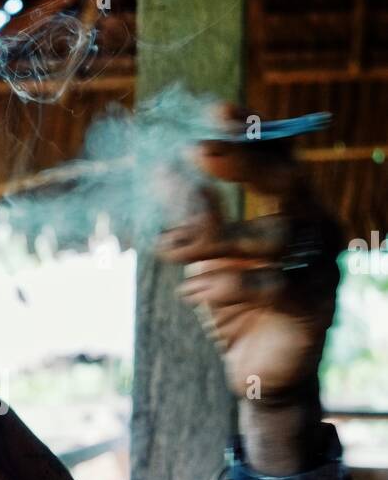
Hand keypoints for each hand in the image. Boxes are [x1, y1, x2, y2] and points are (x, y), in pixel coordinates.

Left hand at [155, 108, 340, 404]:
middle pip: (287, 182)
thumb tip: (160, 171)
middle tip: (197, 150)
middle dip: (241, 162)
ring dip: (213, 239)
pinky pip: (272, 286)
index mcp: (293, 203)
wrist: (259, 369)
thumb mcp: (203, 253)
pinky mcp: (312, 307)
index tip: (216, 110)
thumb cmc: (234, 301)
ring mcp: (319, 266)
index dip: (251, 132)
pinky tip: (195, 290)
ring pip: (271, 237)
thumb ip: (188, 215)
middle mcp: (314, 226)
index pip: (280, 155)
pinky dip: (228, 285)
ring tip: (170, 250)